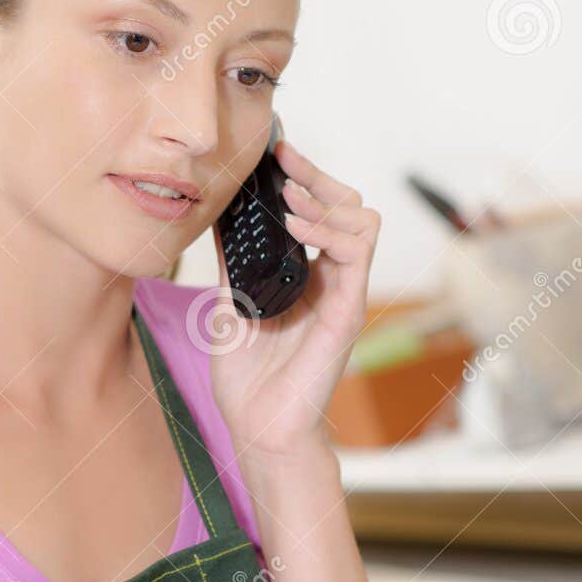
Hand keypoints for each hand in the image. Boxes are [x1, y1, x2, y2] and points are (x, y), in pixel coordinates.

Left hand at [209, 137, 381, 459]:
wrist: (257, 426)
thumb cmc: (248, 376)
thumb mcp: (230, 303)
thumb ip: (231, 262)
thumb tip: (218, 217)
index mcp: (308, 273)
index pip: (323, 208)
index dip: (304, 177)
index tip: (275, 154)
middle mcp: (331, 278)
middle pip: (349, 204)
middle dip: (317, 175)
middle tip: (284, 162)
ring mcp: (343, 294)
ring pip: (363, 221)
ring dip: (326, 201)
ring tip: (288, 199)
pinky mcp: (347, 313)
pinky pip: (357, 256)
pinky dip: (331, 233)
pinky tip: (298, 228)